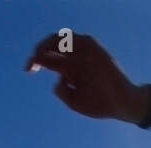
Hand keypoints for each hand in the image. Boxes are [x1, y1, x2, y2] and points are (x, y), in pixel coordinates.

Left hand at [24, 31, 144, 121]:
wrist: (122, 102)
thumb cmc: (101, 104)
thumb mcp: (75, 102)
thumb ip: (62, 90)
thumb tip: (57, 78)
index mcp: (70, 70)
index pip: (48, 59)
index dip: (36, 61)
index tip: (28, 70)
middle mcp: (75, 58)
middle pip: (52, 45)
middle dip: (39, 51)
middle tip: (32, 64)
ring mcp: (85, 51)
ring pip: (61, 38)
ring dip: (49, 43)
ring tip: (42, 56)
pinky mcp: (95, 48)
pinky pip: (76, 39)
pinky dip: (64, 42)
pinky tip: (59, 52)